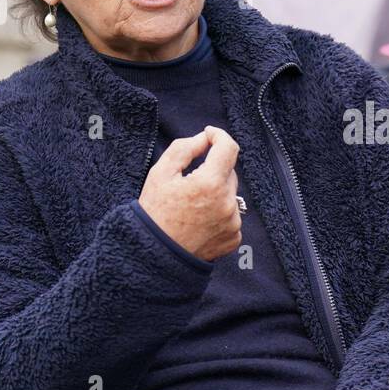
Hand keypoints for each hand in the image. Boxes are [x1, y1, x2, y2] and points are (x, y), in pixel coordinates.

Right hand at [137, 126, 241, 261]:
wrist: (154, 254)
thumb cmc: (155, 213)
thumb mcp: (161, 173)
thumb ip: (185, 148)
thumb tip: (205, 138)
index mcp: (211, 184)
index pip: (228, 147)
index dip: (218, 136)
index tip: (209, 135)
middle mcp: (228, 203)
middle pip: (229, 173)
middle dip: (213, 170)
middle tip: (189, 182)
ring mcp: (233, 223)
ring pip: (231, 195)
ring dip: (216, 193)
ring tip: (192, 206)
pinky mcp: (233, 238)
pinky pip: (232, 216)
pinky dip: (219, 214)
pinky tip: (199, 220)